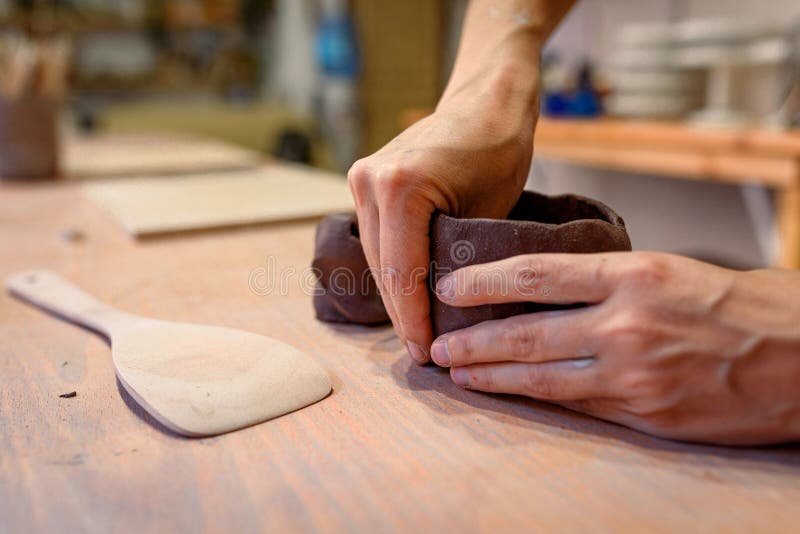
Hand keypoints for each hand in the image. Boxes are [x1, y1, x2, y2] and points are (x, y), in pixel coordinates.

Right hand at [348, 62, 536, 363]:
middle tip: (423, 355)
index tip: (427, 356)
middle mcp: (368, 182)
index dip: (414, 321)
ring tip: (417, 334)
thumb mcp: (488, 213)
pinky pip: (378, 237)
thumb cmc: (499, 148)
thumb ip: (459, 262)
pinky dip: (394, 267)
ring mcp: (362, 179)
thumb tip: (447, 316)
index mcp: (397, 187)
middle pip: (383, 268)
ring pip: (377, 256)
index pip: (402, 273)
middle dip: (403, 314)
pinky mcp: (367, 181)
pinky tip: (410, 296)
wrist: (487, 100)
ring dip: (395, 294)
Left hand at [430, 252, 799, 444]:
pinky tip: (511, 395)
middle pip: (526, 333)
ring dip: (492, 376)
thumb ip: (605, 284)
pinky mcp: (645, 415)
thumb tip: (542, 293)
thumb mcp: (666, 271)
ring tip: (457, 372)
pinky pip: (577, 406)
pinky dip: (537, 400)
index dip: (483, 282)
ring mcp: (633, 374)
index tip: (448, 287)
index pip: (536, 274)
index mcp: (631, 275)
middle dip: (473, 341)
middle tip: (435, 345)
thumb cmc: (735, 303)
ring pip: (542, 376)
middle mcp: (625, 323)